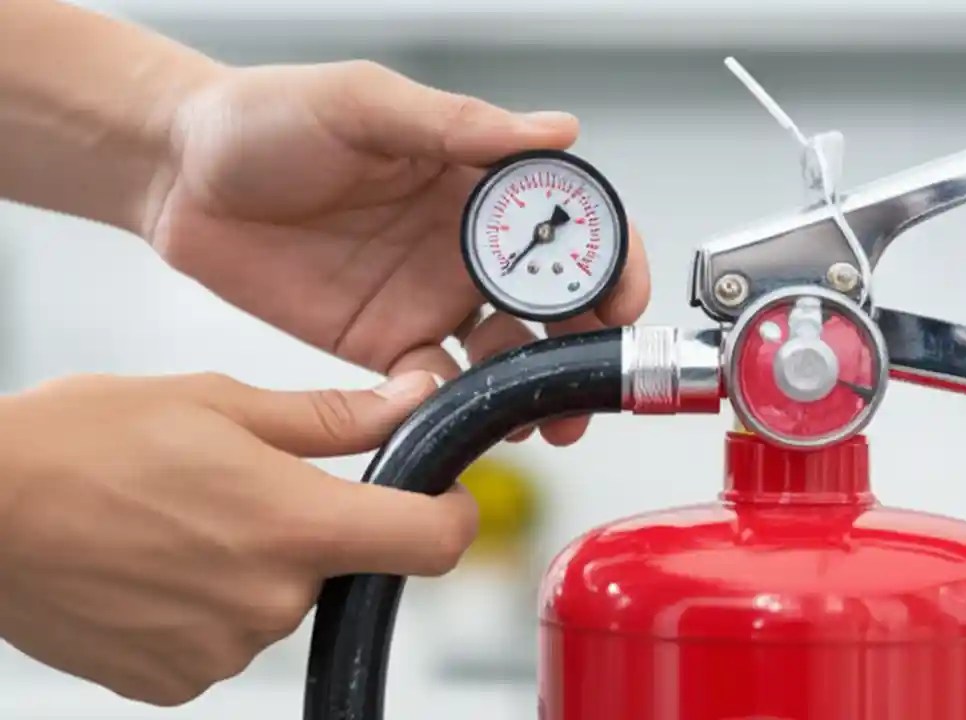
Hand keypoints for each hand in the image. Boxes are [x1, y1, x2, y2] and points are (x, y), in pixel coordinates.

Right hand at [0, 370, 476, 705]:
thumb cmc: (83, 443)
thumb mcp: (219, 403)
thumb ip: (332, 417)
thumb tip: (413, 398)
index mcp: (295, 524)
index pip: (434, 542)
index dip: (450, 515)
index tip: (438, 497)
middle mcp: (271, 600)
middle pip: (347, 566)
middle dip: (314, 528)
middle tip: (239, 488)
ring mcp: (222, 651)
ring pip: (281, 599)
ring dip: (253, 565)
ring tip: (178, 522)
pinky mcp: (175, 683)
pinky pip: (226, 637)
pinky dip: (208, 604)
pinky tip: (155, 565)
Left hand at [144, 61, 650, 444]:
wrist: (177, 176)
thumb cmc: (265, 119)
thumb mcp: (362, 105)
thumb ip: (457, 125)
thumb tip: (558, 130)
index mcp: (476, 181)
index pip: (571, 223)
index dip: (610, 262)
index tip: (623, 301)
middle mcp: (465, 245)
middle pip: (555, 303)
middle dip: (587, 347)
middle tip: (589, 384)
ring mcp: (429, 299)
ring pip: (509, 355)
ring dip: (534, 389)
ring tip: (539, 419)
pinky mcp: (384, 345)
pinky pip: (436, 387)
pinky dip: (456, 407)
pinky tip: (457, 417)